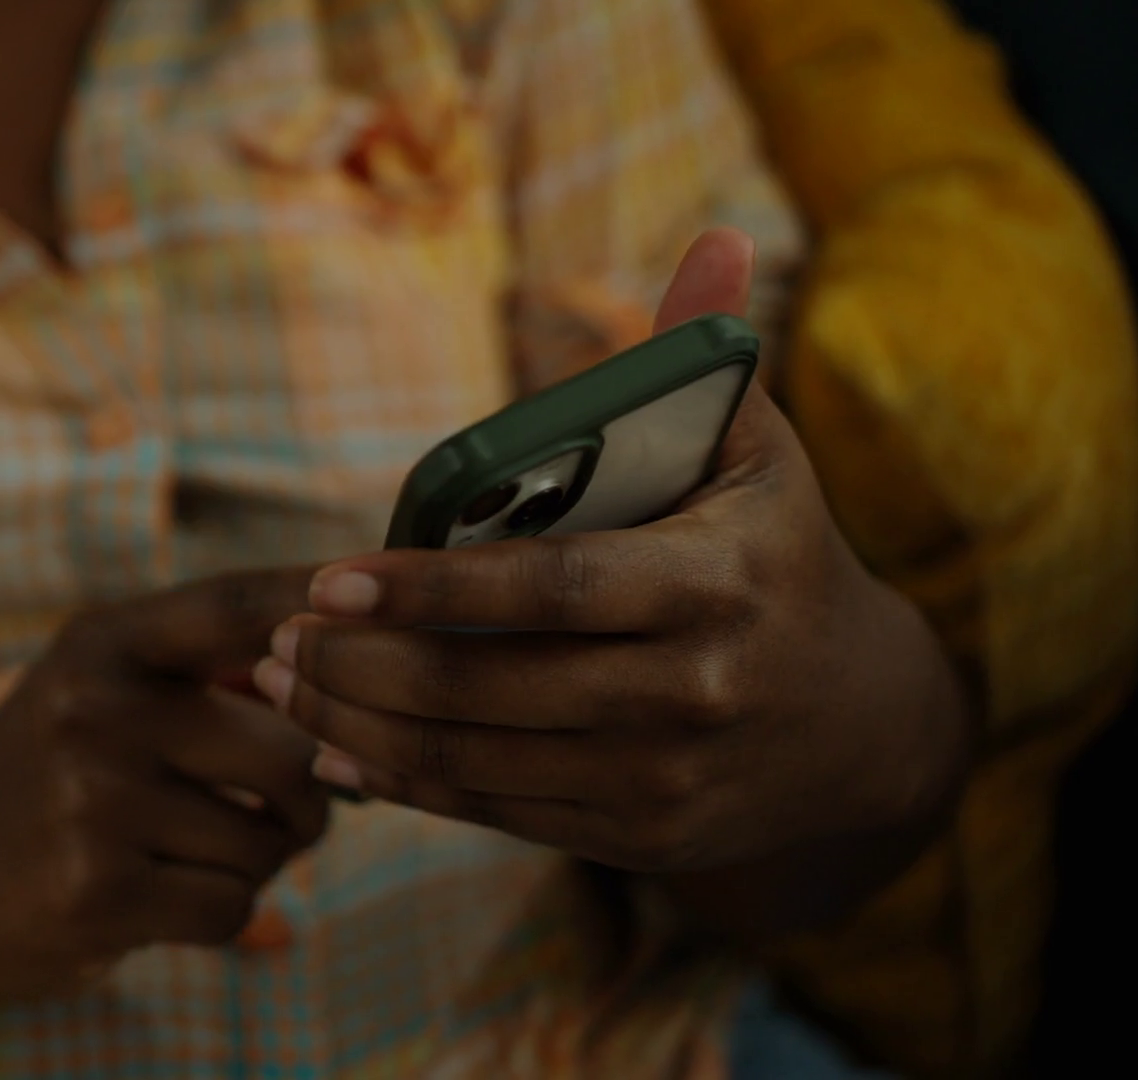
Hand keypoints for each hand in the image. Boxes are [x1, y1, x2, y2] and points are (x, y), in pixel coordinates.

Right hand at [0, 570, 330, 1002]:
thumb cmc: (46, 784)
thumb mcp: (96, 693)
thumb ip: (204, 670)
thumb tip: (357, 660)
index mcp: (101, 643)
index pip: (234, 603)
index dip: (317, 596)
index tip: (383, 592)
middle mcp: (93, 706)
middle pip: (290, 746)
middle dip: (308, 796)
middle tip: (280, 816)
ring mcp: (91, 798)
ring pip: (270, 839)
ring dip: (257, 861)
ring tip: (190, 852)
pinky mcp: (96, 889)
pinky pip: (233, 905)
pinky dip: (221, 913)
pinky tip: (161, 897)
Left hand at [251, 229, 970, 881]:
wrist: (859, 726)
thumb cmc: (776, 557)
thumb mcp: (758, 455)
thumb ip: (706, 358)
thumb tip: (715, 240)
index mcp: (713, 584)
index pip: (548, 588)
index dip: (430, 588)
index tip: (329, 578)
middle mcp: (691, 692)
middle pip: (489, 687)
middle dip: (363, 665)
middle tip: (277, 631)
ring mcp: (664, 779)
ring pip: (476, 761)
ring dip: (359, 725)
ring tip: (279, 679)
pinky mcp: (640, 836)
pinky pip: (497, 812)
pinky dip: (405, 783)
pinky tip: (335, 750)